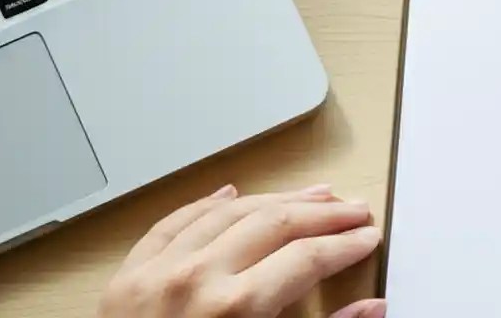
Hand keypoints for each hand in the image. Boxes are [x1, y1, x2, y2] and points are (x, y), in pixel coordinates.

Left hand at [100, 185, 386, 317]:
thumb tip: (373, 308)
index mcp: (237, 310)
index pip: (307, 258)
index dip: (344, 244)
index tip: (367, 237)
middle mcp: (197, 280)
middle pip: (275, 225)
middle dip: (322, 214)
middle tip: (353, 208)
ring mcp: (157, 274)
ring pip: (229, 213)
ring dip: (276, 199)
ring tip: (311, 195)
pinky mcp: (127, 278)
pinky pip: (173, 224)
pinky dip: (206, 206)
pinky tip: (232, 195)